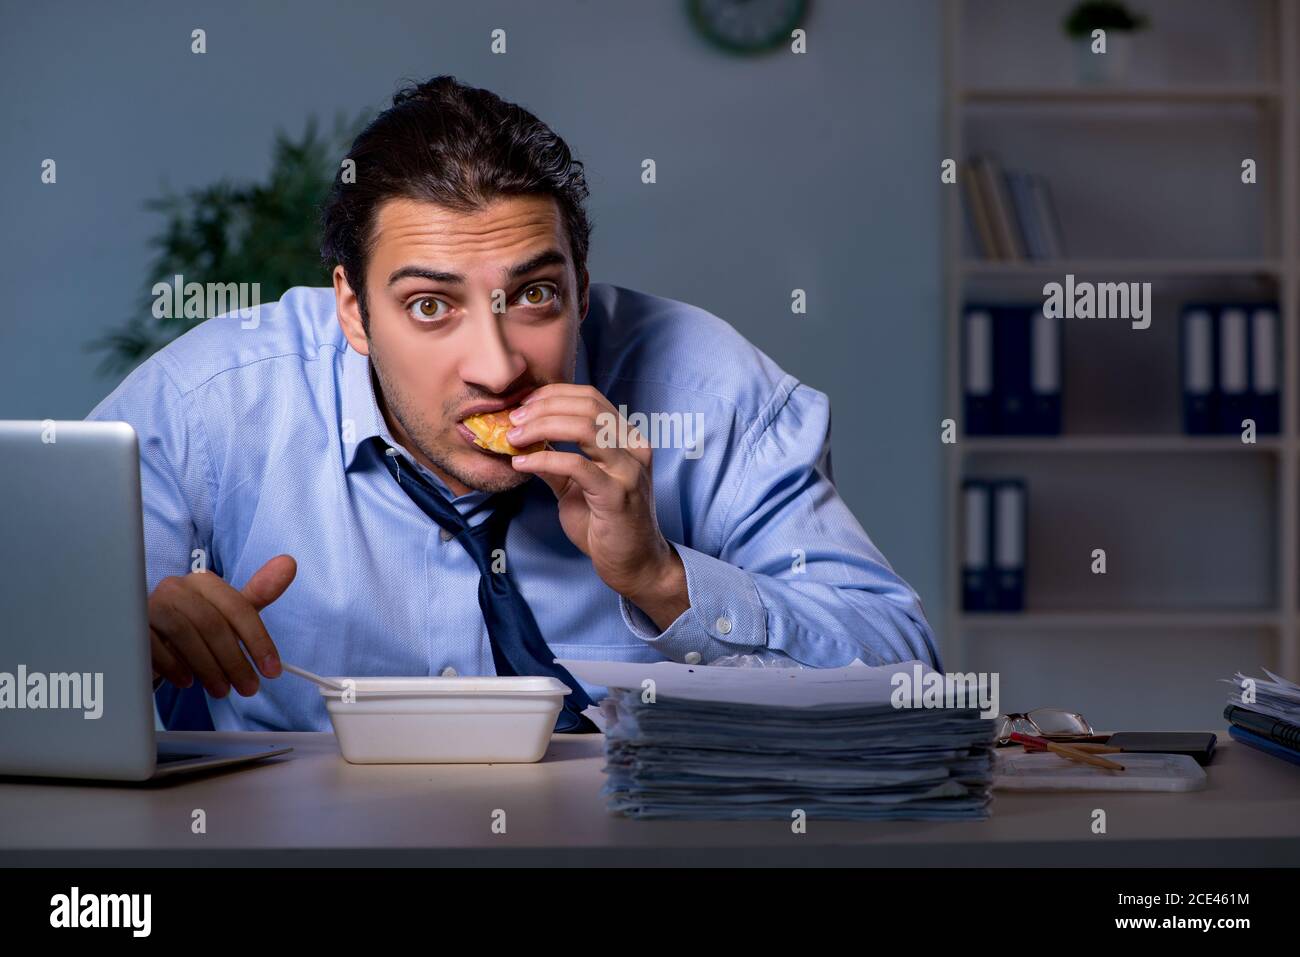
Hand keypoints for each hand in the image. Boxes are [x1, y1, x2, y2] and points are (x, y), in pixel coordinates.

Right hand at [148, 554, 295, 697]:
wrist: (147, 642)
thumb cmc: (193, 628)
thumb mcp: (227, 614)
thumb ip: (258, 594)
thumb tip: (289, 563)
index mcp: (204, 582)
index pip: (238, 608)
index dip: (259, 641)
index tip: (272, 671)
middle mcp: (176, 587)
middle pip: (213, 623)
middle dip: (235, 661)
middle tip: (248, 688)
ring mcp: (149, 605)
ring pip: (186, 635)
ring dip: (209, 668)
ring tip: (221, 690)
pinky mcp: (130, 626)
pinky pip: (155, 646)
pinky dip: (176, 667)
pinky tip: (188, 682)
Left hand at [506, 385, 687, 627]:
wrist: (633, 564)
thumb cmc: (607, 525)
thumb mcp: (575, 487)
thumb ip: (555, 462)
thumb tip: (522, 440)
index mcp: (627, 439)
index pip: (591, 397)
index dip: (553, 395)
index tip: (523, 406)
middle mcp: (634, 448)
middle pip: (587, 406)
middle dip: (543, 407)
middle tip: (513, 420)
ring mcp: (629, 470)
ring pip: (585, 427)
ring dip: (542, 426)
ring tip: (514, 437)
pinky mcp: (617, 494)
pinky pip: (577, 465)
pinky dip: (544, 458)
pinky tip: (522, 464)